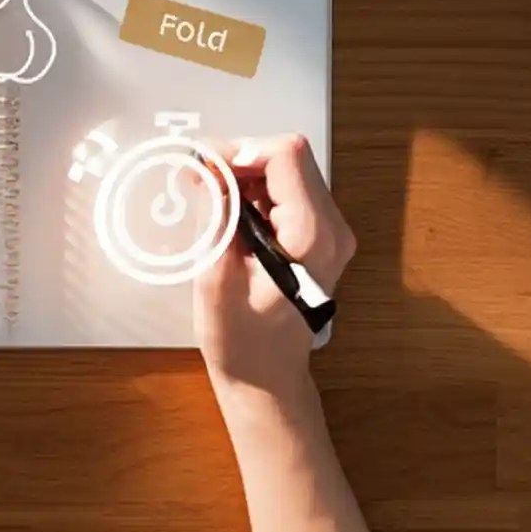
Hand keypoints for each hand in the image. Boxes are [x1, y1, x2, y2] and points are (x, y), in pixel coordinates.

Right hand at [194, 134, 355, 401]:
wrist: (266, 378)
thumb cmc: (241, 342)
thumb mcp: (216, 281)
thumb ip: (218, 220)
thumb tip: (210, 171)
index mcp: (312, 237)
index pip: (286, 157)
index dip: (240, 153)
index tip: (204, 172)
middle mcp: (331, 228)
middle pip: (288, 158)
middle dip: (239, 161)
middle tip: (199, 182)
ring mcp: (328, 231)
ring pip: (286, 171)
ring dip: (243, 175)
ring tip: (209, 198)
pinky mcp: (317, 236)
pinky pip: (286, 192)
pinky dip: (253, 192)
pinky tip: (228, 214)